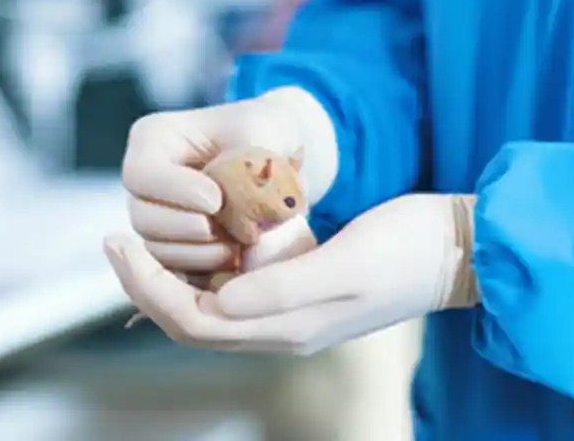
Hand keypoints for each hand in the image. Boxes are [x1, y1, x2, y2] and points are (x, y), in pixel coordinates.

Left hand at [105, 193, 476, 354]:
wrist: (460, 250)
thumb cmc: (409, 249)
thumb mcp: (346, 262)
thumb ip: (282, 285)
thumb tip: (218, 300)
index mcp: (289, 327)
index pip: (194, 321)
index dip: (148, 287)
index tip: (119, 243)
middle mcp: (285, 330)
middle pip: (192, 322)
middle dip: (145, 286)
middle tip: (113, 242)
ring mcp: (295, 315)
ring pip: (210, 311)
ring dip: (169, 280)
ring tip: (140, 242)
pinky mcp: (304, 293)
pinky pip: (235, 295)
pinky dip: (203, 273)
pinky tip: (195, 243)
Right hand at [122, 88, 335, 277]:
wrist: (281, 155)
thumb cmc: (268, 130)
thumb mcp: (266, 128)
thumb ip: (253, 158)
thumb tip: (246, 204)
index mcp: (154, 140)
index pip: (141, 174)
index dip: (175, 191)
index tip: (217, 200)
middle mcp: (147, 182)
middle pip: (143, 217)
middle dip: (187, 229)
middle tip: (228, 231)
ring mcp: (157, 217)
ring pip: (156, 250)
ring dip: (198, 254)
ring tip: (237, 247)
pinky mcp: (175, 246)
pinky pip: (176, 271)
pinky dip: (204, 272)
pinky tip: (235, 262)